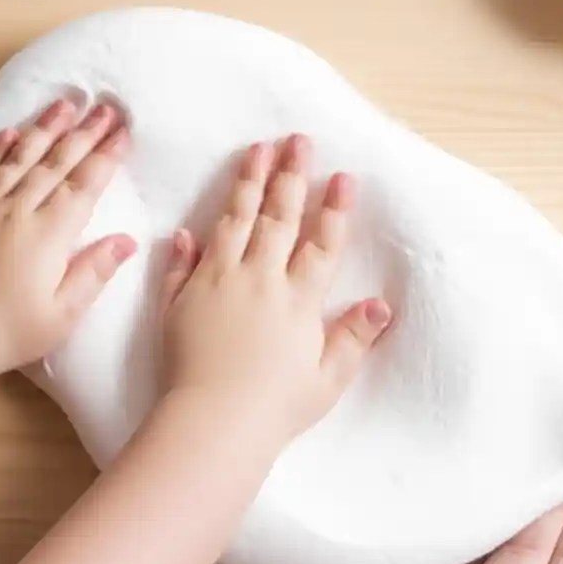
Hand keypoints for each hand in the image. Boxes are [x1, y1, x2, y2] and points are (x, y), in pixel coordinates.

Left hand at [0, 98, 133, 381]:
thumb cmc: (14, 329)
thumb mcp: (66, 312)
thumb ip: (95, 271)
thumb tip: (126, 239)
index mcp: (50, 234)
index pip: (85, 185)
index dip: (106, 155)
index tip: (123, 131)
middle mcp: (19, 212)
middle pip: (56, 163)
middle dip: (83, 133)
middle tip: (104, 107)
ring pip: (19, 158)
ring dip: (43, 129)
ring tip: (63, 104)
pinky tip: (9, 133)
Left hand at [158, 134, 391, 442]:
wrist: (213, 422)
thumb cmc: (277, 407)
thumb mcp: (329, 378)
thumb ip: (353, 337)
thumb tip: (381, 304)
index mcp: (299, 299)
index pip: (322, 243)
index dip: (334, 209)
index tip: (342, 175)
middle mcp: (259, 281)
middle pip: (278, 218)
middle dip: (290, 176)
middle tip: (297, 141)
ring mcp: (217, 285)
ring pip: (234, 223)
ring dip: (246, 185)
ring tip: (254, 151)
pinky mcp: (181, 301)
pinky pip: (185, 265)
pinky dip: (189, 244)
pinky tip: (188, 227)